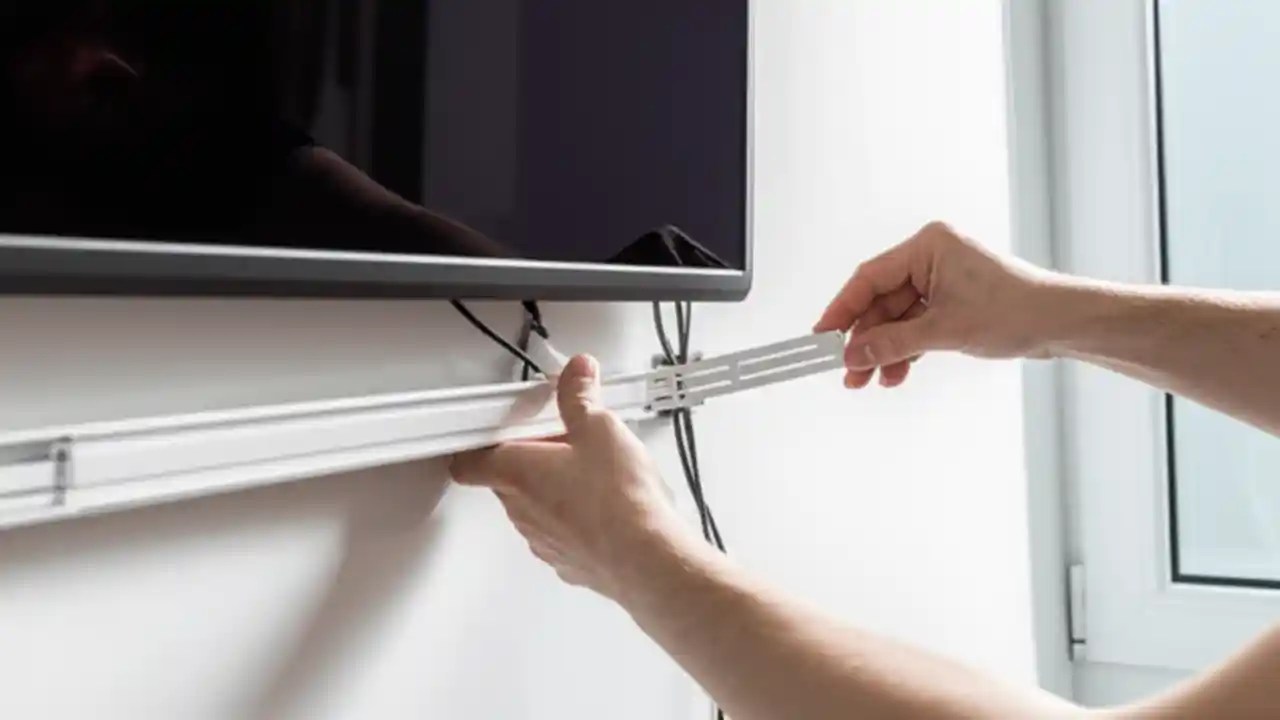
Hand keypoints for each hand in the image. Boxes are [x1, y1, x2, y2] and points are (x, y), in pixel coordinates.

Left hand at [450, 355, 686, 602]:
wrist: (647, 560)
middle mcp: (522, 511)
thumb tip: (576, 373)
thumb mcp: (601, 429)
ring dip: (557, 487)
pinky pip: (564, 532)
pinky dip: (579, 517)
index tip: (496, 429)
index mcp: (517, 473)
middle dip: (535, 457)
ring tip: (598, 472)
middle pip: (510, 478)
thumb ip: (581, 397)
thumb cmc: (618, 499)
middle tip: (567, 439)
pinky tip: (610, 505)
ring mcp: (544, 541)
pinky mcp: (570, 562)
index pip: (469, 462)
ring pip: (538, 506)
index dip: (477, 444)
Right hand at [814, 221, 1056, 387]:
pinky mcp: (952, 303)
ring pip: (896, 319)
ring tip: (869, 381)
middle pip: (880, 302)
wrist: (1061, 324)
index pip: (869, 278)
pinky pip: (915, 326)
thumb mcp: (944, 331)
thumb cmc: (1015, 310)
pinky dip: (905, 350)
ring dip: (883, 350)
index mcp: (927, 246)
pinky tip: (894, 374)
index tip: (821, 336)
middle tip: (847, 372)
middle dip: (865, 340)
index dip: (841, 309)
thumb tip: (852, 355)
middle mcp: (931, 258)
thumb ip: (892, 343)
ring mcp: (942, 281)